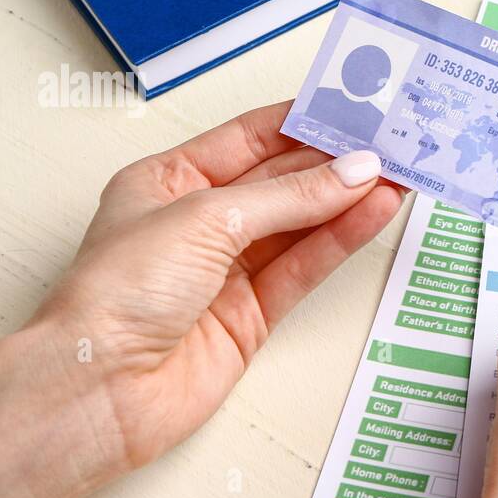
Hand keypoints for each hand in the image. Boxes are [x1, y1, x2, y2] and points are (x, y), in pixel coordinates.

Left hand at [34, 100, 406, 469]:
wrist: (99, 388)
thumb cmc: (116, 294)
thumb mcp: (205, 219)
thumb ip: (288, 196)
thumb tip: (351, 172)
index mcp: (167, 181)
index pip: (249, 139)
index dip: (303, 122)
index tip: (355, 108)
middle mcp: (198, 223)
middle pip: (282, 181)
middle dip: (336, 161)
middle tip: (391, 140)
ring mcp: (227, 271)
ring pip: (301, 225)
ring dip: (349, 199)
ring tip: (398, 174)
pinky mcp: (251, 315)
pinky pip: (304, 267)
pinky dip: (341, 240)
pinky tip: (374, 213)